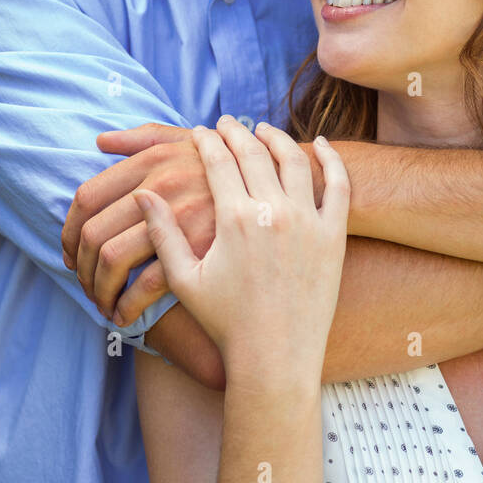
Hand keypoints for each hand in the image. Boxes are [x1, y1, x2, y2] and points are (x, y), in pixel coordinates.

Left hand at [61, 123, 217, 321]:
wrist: (293, 192)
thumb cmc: (234, 172)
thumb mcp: (191, 144)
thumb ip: (145, 138)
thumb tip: (100, 140)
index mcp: (153, 160)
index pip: (85, 196)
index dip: (66, 230)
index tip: (68, 253)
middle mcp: (161, 184)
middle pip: (90, 232)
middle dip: (78, 267)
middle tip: (82, 284)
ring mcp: (180, 218)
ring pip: (110, 260)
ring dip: (97, 290)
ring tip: (103, 304)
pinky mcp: (200, 252)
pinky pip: (143, 285)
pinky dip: (126, 306)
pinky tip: (126, 315)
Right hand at [132, 116, 349, 384]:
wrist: (275, 358)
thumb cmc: (225, 322)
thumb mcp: (184, 279)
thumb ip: (162, 233)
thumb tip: (143, 194)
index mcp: (233, 218)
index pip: (218, 160)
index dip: (206, 140)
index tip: (199, 131)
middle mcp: (273, 211)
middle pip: (254, 152)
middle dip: (237, 132)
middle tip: (227, 123)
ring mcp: (308, 221)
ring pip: (294, 160)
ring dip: (277, 138)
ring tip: (264, 131)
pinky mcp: (334, 235)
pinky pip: (338, 185)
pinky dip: (331, 159)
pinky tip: (320, 145)